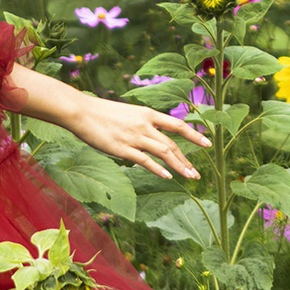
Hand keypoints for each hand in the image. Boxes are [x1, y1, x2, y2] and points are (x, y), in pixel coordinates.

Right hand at [65, 93, 208, 180]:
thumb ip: (142, 123)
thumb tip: (151, 135)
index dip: (194, 135)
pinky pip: (145, 161)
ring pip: (163, 153)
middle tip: (196, 173)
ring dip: (178, 166)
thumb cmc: (102, 113)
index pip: (178, 124)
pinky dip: (158, 169)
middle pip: (172, 144)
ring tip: (189, 176)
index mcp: (147, 114)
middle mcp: (145, 125)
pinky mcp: (123, 149)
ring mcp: (135, 137)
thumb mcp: (128, 113)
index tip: (207, 143)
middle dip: (187, 159)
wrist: (82, 112)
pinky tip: (167, 176)